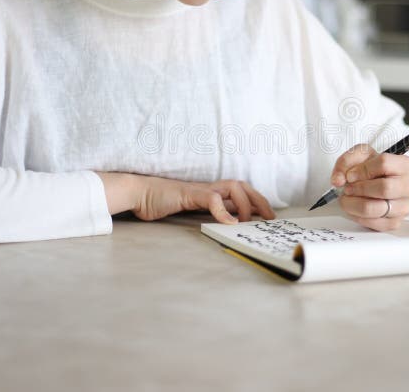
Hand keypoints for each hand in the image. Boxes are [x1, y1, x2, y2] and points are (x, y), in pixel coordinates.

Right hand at [133, 176, 275, 223]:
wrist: (138, 193)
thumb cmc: (159, 202)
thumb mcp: (188, 210)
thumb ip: (205, 212)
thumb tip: (225, 222)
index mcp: (208, 191)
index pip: (239, 191)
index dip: (255, 200)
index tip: (267, 215)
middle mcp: (207, 187)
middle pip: (241, 186)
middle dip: (259, 200)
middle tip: (270, 218)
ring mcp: (199, 189)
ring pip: (232, 188)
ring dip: (244, 205)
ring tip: (247, 222)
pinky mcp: (189, 194)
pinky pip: (211, 199)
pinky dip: (223, 211)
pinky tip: (229, 223)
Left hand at [330, 144, 408, 230]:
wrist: (377, 182)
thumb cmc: (372, 169)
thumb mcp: (360, 155)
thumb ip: (346, 162)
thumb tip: (338, 180)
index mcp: (406, 166)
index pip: (384, 164)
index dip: (362, 170)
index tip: (351, 174)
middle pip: (384, 188)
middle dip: (359, 188)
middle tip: (348, 188)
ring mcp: (404, 207)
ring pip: (376, 208)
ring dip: (354, 204)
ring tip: (348, 198)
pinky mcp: (395, 222)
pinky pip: (373, 223)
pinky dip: (358, 216)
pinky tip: (354, 208)